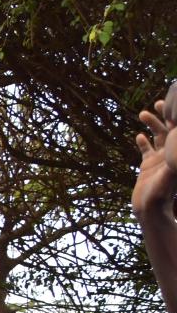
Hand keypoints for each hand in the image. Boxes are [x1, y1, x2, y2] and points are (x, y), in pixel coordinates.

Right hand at [133, 100, 176, 217]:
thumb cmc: (162, 193)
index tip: (172, 104)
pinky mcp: (147, 165)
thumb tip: (175, 140)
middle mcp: (171, 153)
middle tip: (160, 103)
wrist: (150, 210)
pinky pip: (146, 149)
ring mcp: (159, 158)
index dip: (176, 117)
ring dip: (152, 124)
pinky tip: (139, 136)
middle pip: (170, 129)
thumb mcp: (171, 173)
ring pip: (157, 136)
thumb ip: (172, 159)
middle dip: (166, 115)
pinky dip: (143, 141)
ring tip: (143, 114)